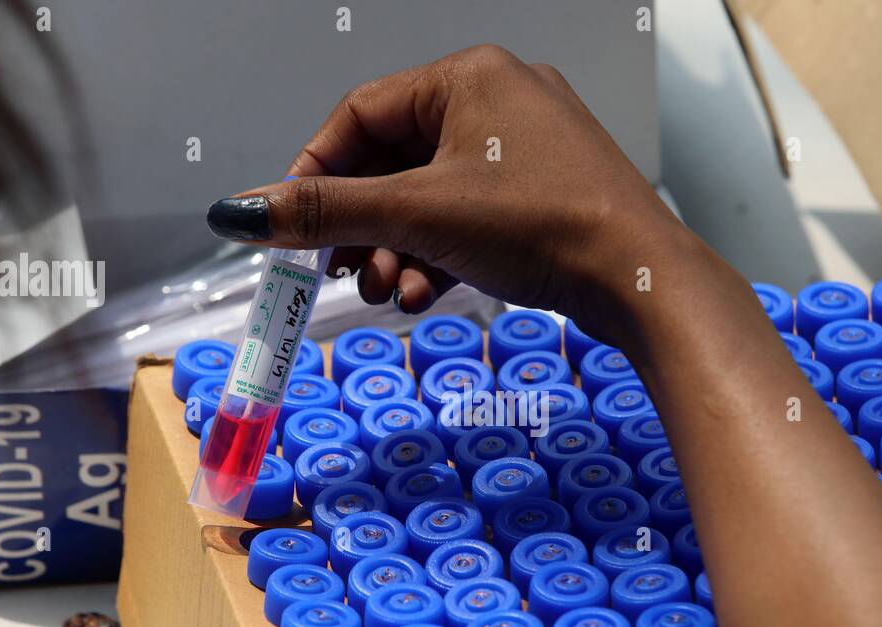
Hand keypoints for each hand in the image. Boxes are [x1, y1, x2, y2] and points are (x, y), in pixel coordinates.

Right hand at [206, 44, 687, 343]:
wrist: (640, 279)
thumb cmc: (546, 224)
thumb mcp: (419, 216)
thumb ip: (327, 213)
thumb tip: (241, 212)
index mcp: (468, 77)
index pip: (360, 114)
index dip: (316, 172)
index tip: (289, 222)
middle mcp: (498, 101)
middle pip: (394, 161)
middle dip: (363, 225)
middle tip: (339, 269)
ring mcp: (525, 151)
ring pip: (430, 196)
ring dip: (397, 248)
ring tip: (386, 291)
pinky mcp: (541, 196)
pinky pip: (467, 217)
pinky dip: (438, 254)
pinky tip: (423, 293)